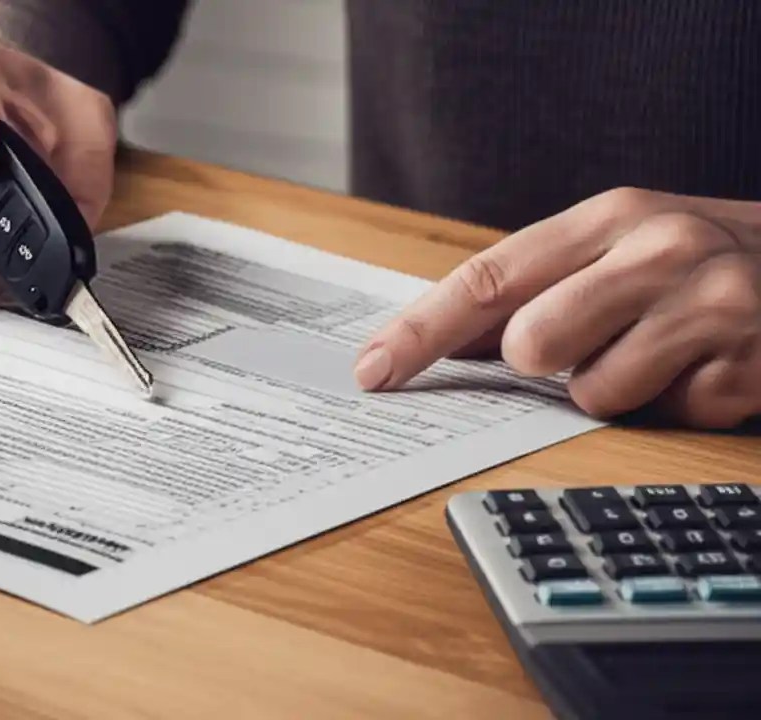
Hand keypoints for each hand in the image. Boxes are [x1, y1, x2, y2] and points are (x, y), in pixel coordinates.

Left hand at [355, 187, 760, 427]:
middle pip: (531, 343)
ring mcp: (712, 308)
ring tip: (661, 354)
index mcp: (611, 216)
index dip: (421, 330)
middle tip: (594, 342)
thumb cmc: (701, 267)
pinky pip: (660, 421)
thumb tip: (442, 344)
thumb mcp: (621, 251)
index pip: (488, 277)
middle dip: (544, 364)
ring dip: (613, 391)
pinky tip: (704, 371)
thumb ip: (536, 288)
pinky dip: (670, 409)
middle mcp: (660, 249)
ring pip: (592, 394)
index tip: (372, 370)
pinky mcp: (745, 372)